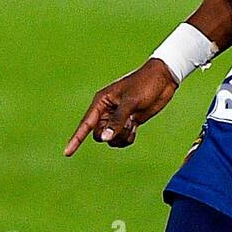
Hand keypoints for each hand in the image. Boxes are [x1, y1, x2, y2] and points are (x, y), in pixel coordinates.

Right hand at [63, 58, 177, 155]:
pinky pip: (122, 138)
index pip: (85, 124)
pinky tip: (135, 128)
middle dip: (110, 135)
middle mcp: (107, 111)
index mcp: (102, 102)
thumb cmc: (145, 85)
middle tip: (125, 124)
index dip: (76, 139)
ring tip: (131, 125)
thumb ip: (117, 120)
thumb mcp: (131, 102)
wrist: (164, 79)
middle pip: (99, 134)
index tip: (67, 153)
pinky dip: (127, 138)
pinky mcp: (129, 122)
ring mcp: (118, 117)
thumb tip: (105, 138)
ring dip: (121, 137)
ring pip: (111, 138)